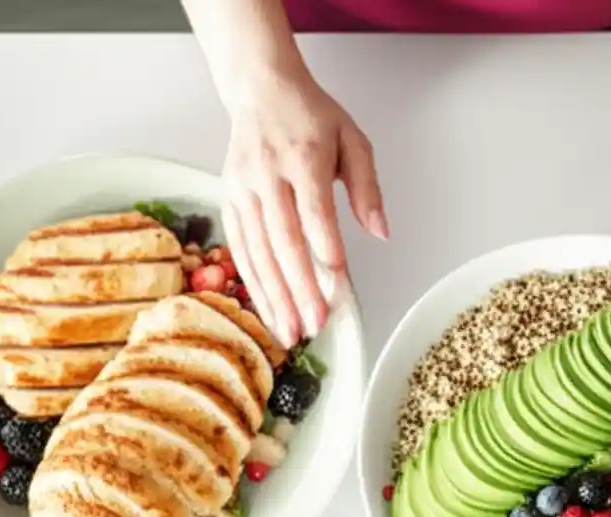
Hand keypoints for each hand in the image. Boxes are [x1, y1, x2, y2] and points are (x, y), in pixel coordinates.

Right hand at [220, 69, 386, 348]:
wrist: (260, 90)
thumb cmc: (311, 116)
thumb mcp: (353, 139)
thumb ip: (368, 187)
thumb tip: (381, 232)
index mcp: (304, 156)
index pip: (314, 208)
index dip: (325, 245)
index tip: (338, 281)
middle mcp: (268, 175)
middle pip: (283, 239)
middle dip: (298, 287)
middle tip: (314, 324)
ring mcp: (243, 189)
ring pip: (256, 251)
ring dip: (273, 295)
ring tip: (290, 331)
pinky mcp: (229, 201)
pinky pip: (240, 249)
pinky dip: (253, 283)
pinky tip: (267, 310)